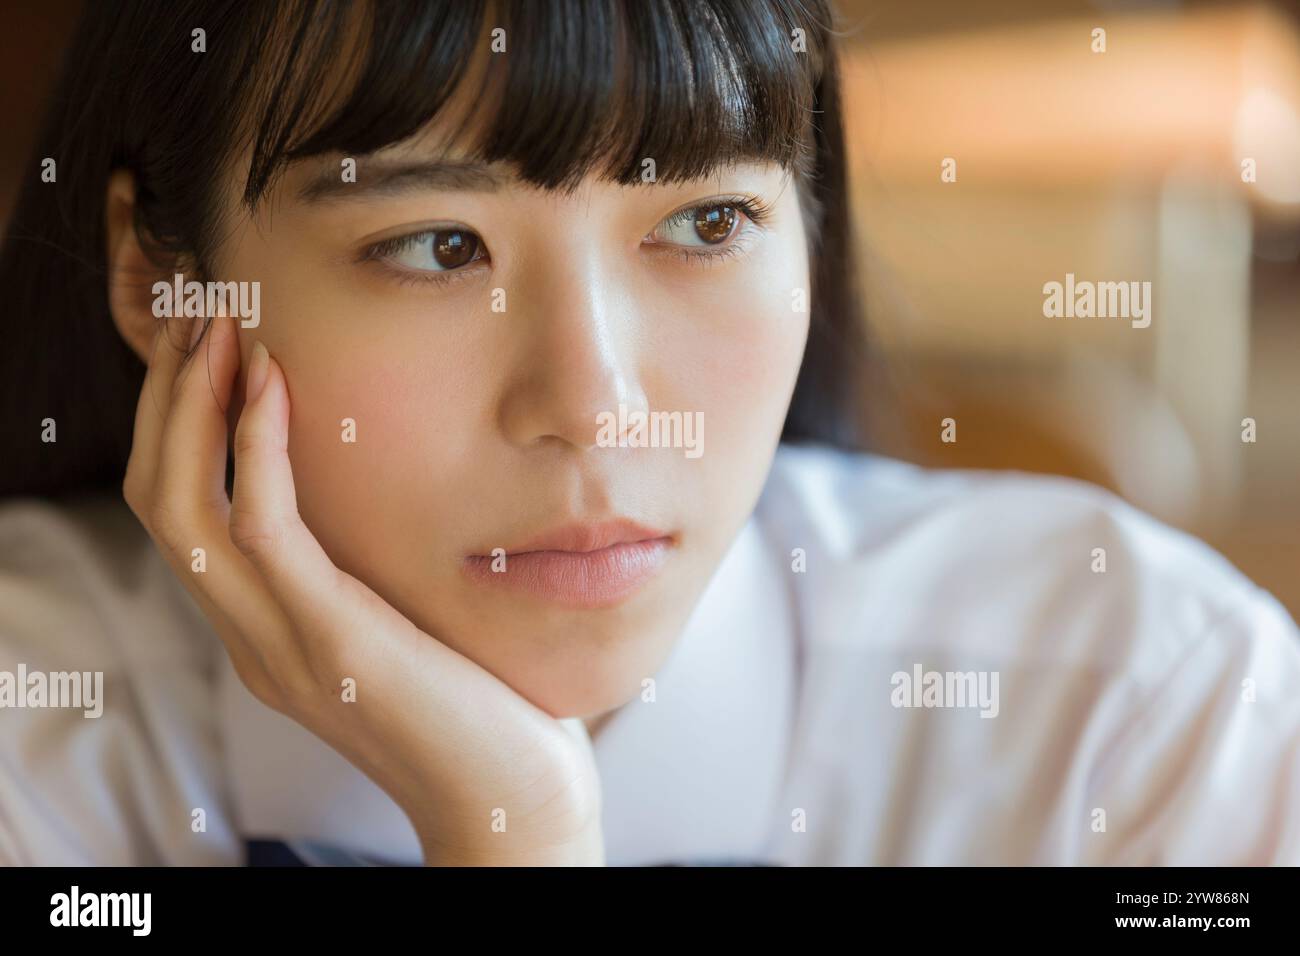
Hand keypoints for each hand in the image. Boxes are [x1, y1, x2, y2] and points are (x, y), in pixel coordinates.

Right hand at [123, 314, 603, 864]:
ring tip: (220, 332)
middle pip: (160, 503)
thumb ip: (365, 569)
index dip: (177, 426)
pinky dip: (254, 448)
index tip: (209, 347)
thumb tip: (376, 485)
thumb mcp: (403, 621)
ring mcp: (282, 647)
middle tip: (198, 319)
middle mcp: (254, 640)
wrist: (513, 797)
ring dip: (191, 410)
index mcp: (265, 633)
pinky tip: (271, 385)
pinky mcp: (333, 643)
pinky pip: (263, 532)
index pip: (182, 517)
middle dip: (167, 403)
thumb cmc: (480, 703)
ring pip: (183, 513)